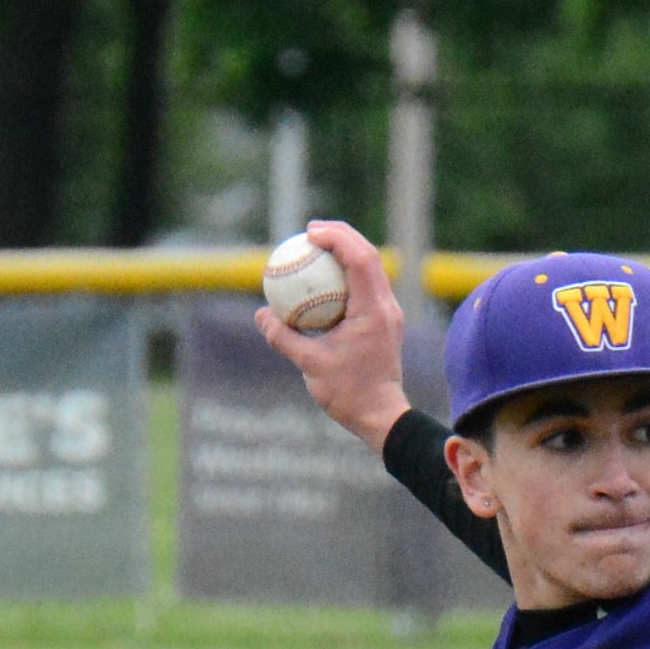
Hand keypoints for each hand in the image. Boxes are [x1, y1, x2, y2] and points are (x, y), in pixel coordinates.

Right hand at [257, 218, 412, 453]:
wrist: (381, 417)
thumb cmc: (348, 394)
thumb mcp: (309, 365)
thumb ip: (283, 337)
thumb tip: (260, 314)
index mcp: (373, 310)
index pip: (359, 259)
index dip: (336, 237)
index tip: (309, 233)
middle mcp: (386, 306)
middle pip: (368, 254)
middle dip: (341, 235)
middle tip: (310, 231)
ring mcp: (389, 313)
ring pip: (371, 268)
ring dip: (345, 252)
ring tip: (317, 247)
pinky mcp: (385, 321)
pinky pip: (366, 286)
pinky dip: (346, 274)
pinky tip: (324, 278)